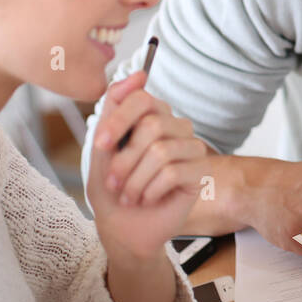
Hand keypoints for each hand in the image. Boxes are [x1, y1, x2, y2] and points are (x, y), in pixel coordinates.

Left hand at [87, 71, 209, 261]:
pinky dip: (150, 190)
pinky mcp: (200, 172)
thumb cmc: (112, 188)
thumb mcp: (102, 148)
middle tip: (114, 181)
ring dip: (135, 180)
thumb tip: (139, 73)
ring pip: (161, 151)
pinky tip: (147, 199)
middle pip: (152, 125)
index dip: (119, 119)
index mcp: (152, 116)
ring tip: (128, 195)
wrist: (123, 228)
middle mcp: (176, 127)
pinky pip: (173, 172)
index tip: (101, 143)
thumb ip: (114, 109)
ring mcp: (191, 148)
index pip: (142, 98)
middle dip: (125, 159)